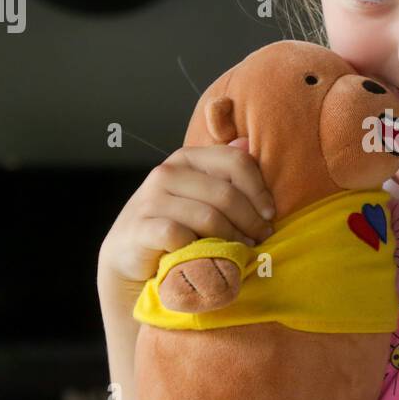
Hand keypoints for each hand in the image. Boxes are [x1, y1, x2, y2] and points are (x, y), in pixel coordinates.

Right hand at [98, 138, 275, 287]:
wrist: (128, 254)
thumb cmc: (172, 221)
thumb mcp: (197, 192)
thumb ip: (222, 170)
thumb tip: (247, 142)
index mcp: (186, 158)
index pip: (235, 162)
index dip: (259, 189)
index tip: (270, 213)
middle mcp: (166, 172)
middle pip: (225, 193)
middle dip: (251, 219)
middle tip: (262, 237)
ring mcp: (151, 199)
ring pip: (208, 216)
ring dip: (233, 237)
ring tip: (245, 249)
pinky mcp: (141, 228)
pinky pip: (182, 236)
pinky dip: (203, 249)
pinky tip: (213, 256)